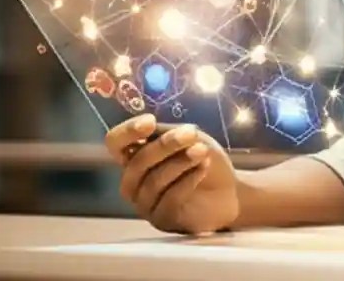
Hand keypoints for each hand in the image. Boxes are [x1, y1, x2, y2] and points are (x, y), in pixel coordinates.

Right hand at [105, 115, 239, 233]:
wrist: (228, 191)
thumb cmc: (203, 159)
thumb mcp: (188, 139)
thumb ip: (167, 133)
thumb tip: (150, 128)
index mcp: (133, 156)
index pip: (115, 143)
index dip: (128, 131)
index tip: (151, 121)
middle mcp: (132, 181)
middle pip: (137, 162)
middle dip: (165, 145)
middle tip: (191, 133)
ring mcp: (144, 204)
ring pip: (154, 181)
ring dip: (181, 162)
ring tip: (203, 150)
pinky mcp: (162, 220)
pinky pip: (169, 198)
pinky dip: (188, 179)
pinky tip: (204, 167)